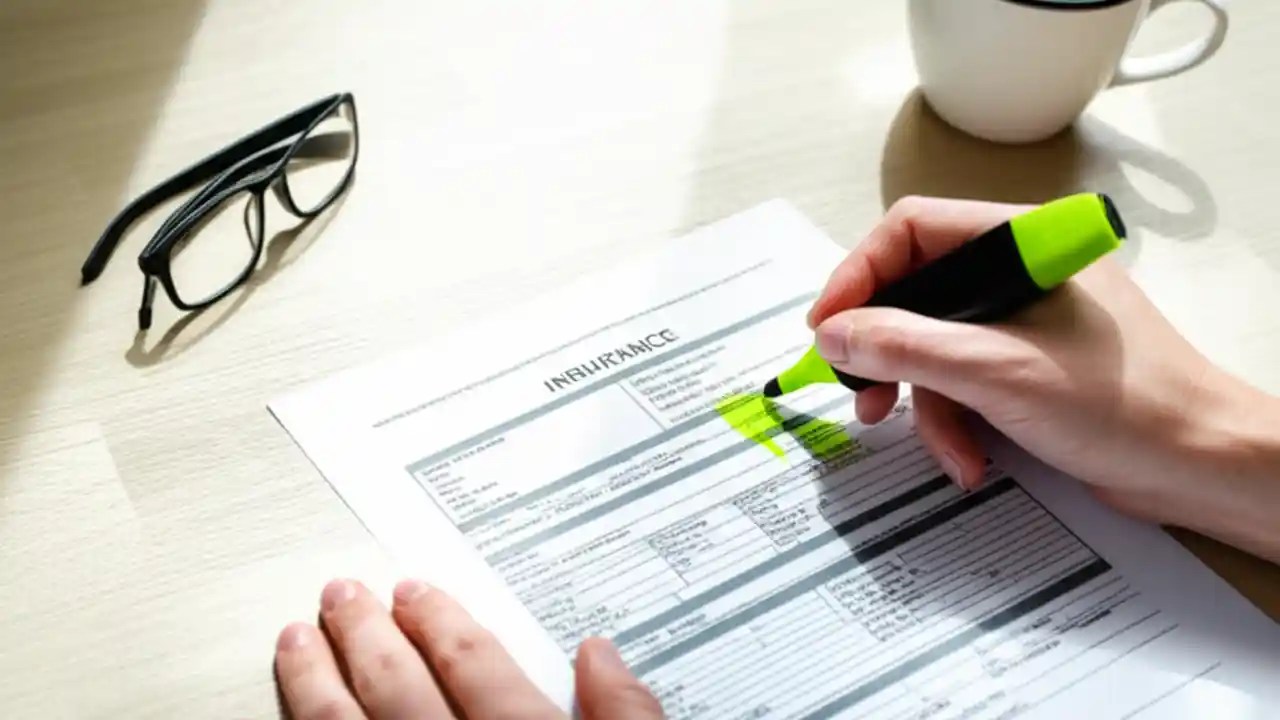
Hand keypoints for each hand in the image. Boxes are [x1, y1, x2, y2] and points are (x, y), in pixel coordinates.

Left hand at [274, 578, 663, 718]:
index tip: (414, 592)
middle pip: (397, 690)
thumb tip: (601, 654)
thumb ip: (628, 715)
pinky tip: (296, 711)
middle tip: (343, 592)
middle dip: (366, 635)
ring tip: (297, 641)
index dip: (440, 623)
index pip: (472, 668)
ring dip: (315, 681)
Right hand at [807, 196, 1279, 562]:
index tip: (827, 328)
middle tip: (863, 392)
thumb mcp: (997, 371)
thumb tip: (836, 334)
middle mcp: (1017, 275)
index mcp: (1020, 243)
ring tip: (945, 446)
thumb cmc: (1133, 404)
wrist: (1201, 466)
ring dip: (927, 405)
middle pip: (914, 295)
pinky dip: (957, 424)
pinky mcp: (1025, 369)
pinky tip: (973, 457)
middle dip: (887, 354)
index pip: (912, 232)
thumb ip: (906, 347)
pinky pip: (962, 384)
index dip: (859, 276)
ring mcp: (1021, 323)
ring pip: (932, 349)